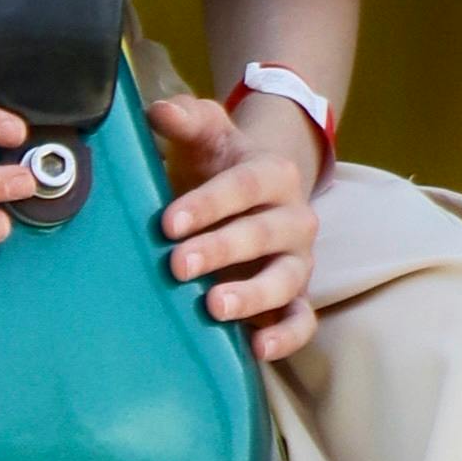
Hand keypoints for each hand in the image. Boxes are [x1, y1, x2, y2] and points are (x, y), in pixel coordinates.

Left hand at [146, 86, 324, 362]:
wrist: (250, 193)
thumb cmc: (218, 163)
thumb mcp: (205, 133)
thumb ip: (185, 118)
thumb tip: (160, 111)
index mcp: (273, 173)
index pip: (243, 186)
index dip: (208, 204)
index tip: (168, 222)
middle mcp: (294, 218)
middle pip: (262, 234)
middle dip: (220, 249)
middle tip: (177, 263)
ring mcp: (298, 262)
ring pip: (286, 280)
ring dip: (252, 295)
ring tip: (214, 306)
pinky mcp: (295, 299)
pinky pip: (301, 321)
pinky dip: (287, 338)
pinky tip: (256, 349)